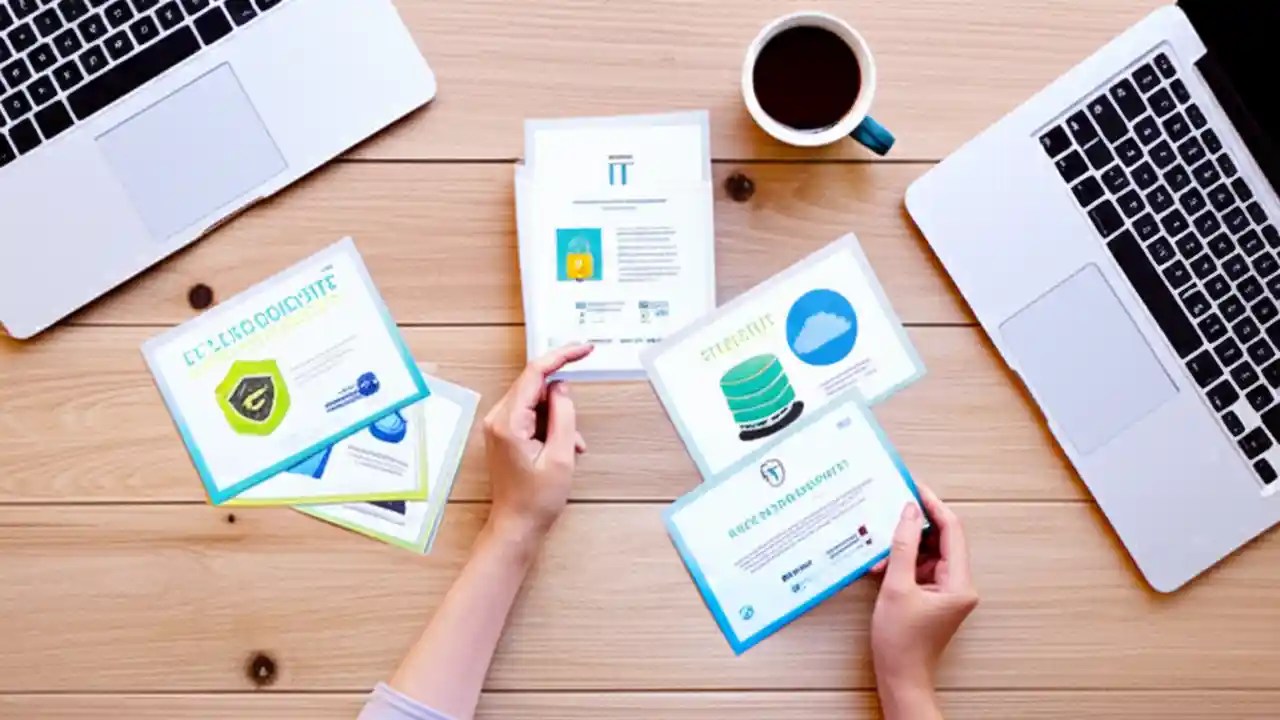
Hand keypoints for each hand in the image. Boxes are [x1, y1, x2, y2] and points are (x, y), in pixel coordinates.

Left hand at [482, 344, 592, 545]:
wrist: (516, 526)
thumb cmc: (536, 500)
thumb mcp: (562, 456)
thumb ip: (564, 416)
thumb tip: (562, 388)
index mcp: (508, 422)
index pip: (535, 374)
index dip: (562, 357)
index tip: (584, 349)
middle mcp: (498, 418)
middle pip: (535, 387)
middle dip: (562, 403)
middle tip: (574, 431)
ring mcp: (499, 426)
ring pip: (536, 402)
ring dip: (559, 419)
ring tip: (570, 450)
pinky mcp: (504, 433)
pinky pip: (531, 415)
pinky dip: (550, 427)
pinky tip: (562, 449)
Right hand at [869, 483, 977, 718]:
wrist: (900, 677)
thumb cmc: (900, 641)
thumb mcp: (896, 587)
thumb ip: (904, 546)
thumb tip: (909, 513)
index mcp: (960, 582)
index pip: (952, 531)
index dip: (933, 506)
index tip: (914, 488)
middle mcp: (959, 585)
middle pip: (942, 541)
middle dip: (915, 526)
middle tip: (892, 507)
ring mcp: (947, 592)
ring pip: (928, 554)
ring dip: (905, 547)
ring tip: (880, 543)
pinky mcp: (933, 598)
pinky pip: (920, 569)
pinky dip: (902, 563)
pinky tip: (881, 564)